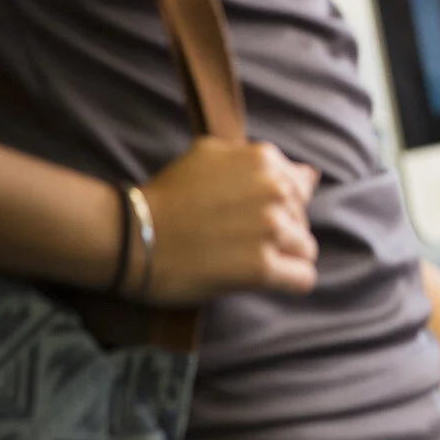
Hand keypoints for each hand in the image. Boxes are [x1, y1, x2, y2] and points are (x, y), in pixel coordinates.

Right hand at [140, 138, 319, 303]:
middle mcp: (275, 190)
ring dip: (281, 258)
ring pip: (305, 249)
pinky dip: (287, 282)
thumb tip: (310, 174)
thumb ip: (260, 162)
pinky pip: (303, 279)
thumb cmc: (165, 197)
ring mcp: (270, 228)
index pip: (301, 188)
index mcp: (264, 160)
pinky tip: (259, 279)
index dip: (275, 206)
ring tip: (243, 260)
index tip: (244, 216)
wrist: (129, 236)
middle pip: (302, 220)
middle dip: (278, 232)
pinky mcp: (261, 267)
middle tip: (236, 240)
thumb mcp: (210, 156)